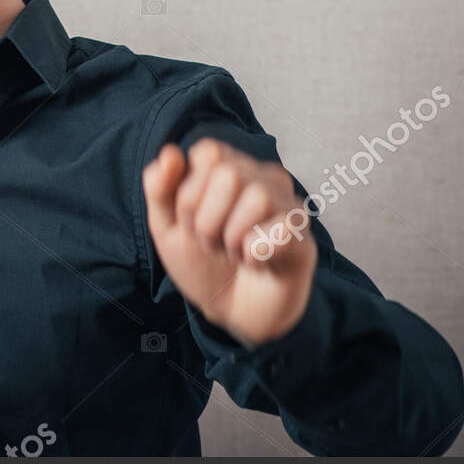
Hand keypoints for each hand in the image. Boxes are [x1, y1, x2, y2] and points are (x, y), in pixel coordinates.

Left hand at [142, 138, 316, 347]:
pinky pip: (279, 232)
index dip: (190, 190)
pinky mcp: (303, 238)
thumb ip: (160, 188)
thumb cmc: (203, 261)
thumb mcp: (167, 226)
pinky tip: (256, 262)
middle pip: (230, 173)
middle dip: (207, 219)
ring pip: (257, 198)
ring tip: (234, 252)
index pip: (210, 152)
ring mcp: (287, 206)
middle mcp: (262, 178)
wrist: (230, 311)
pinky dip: (255, 255)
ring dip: (231, 238)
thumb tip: (170, 153)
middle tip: (214, 241)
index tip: (189, 219)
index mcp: (229, 168)